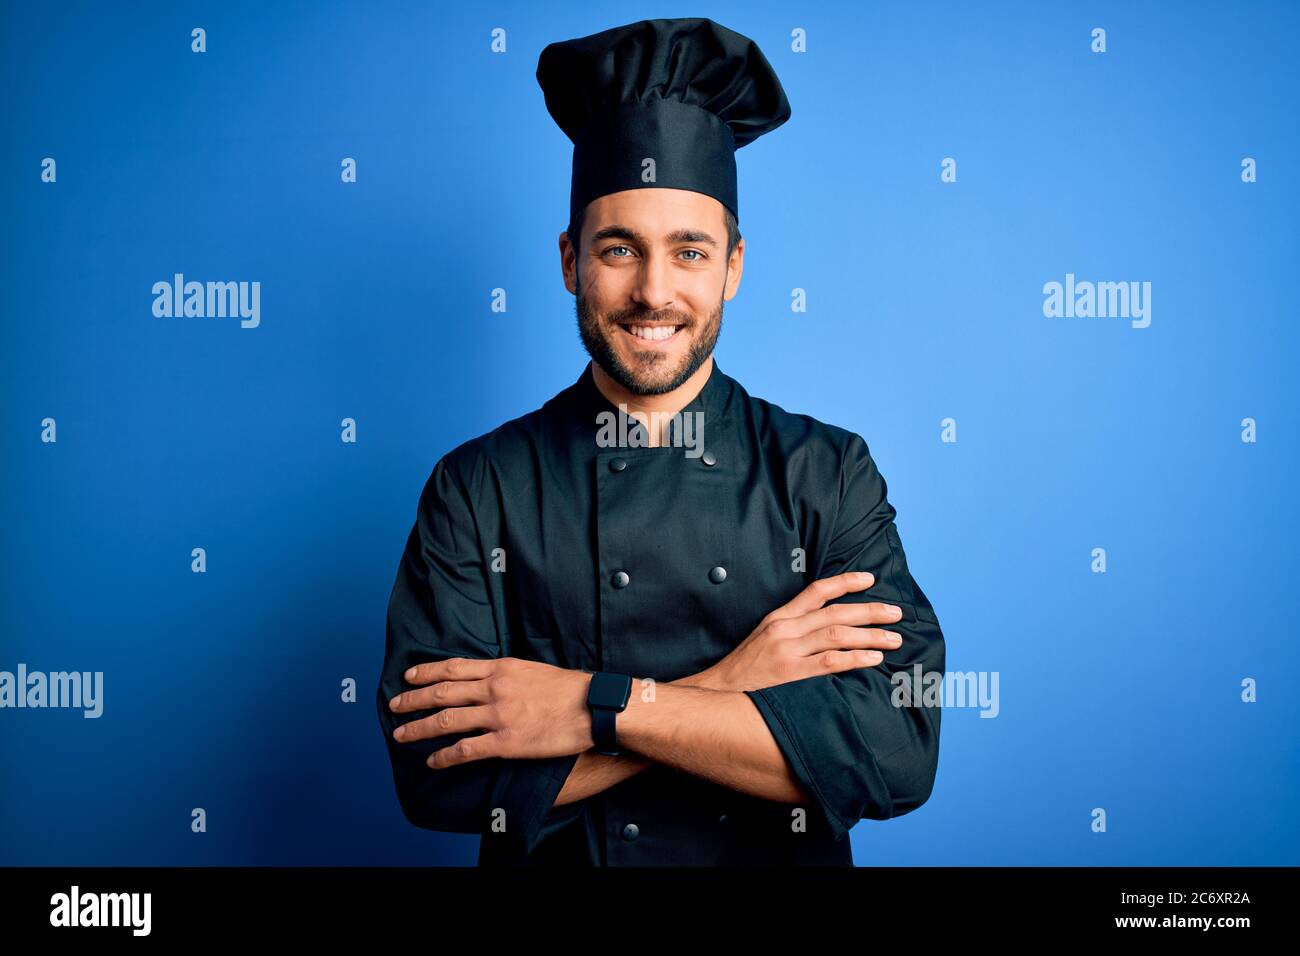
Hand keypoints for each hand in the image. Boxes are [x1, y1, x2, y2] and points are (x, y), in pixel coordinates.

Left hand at [388, 658, 593, 767]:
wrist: (594, 707)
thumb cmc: (569, 689)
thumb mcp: (533, 669)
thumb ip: (507, 674)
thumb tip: (488, 679)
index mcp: (501, 668)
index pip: (454, 668)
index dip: (427, 672)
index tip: (409, 676)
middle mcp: (494, 689)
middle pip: (442, 692)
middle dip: (413, 700)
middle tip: (394, 706)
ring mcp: (499, 716)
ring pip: (447, 721)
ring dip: (419, 729)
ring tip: (401, 735)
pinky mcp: (507, 742)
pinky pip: (466, 750)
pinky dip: (444, 756)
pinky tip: (433, 761)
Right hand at [683, 571, 903, 692]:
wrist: (716, 691)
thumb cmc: (744, 668)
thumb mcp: (764, 638)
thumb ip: (791, 629)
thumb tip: (826, 626)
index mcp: (779, 616)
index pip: (816, 591)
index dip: (845, 582)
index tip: (870, 579)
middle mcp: (784, 628)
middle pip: (835, 612)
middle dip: (870, 610)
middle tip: (896, 613)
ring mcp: (787, 650)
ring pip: (837, 634)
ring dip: (870, 635)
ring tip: (894, 639)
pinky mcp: (789, 673)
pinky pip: (830, 661)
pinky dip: (855, 657)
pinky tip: (874, 659)